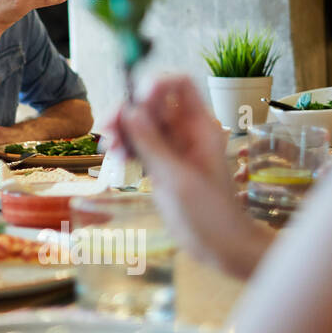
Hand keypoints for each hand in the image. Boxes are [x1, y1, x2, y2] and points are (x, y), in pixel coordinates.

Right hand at [106, 75, 268, 278]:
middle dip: (127, 110)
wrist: (223, 248)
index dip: (155, 84)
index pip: (179, 85)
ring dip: (120, 130)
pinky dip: (124, 148)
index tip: (135, 102)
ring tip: (110, 151)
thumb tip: (129, 111)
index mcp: (199, 126)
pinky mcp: (160, 165)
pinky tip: (115, 161)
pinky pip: (137, 144)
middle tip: (109, 131)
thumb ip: (152, 144)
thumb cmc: (211, 215)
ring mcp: (171, 148)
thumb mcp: (178, 179)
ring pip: (139, 123)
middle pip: (151, 102)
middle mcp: (184, 131)